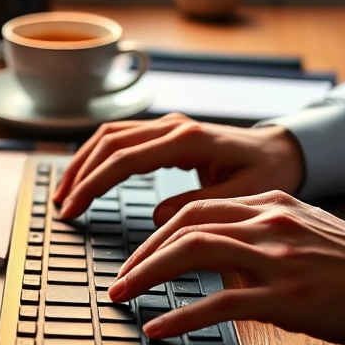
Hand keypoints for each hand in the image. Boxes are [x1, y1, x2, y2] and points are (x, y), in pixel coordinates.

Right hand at [53, 113, 304, 220]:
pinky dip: (98, 158)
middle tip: (62, 208)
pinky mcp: (165, 133)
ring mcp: (167, 126)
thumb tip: (159, 218)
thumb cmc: (267, 173)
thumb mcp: (242, 196)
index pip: (125, 159)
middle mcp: (173, 126)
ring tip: (65, 195)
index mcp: (189, 140)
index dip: (94, 186)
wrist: (282, 150)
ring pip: (109, 135)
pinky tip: (87, 179)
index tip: (73, 211)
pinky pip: (121, 138)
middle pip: (108, 142)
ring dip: (83, 163)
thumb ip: (199, 205)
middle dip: (79, 175)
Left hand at [107, 190, 344, 344]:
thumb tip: (215, 254)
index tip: (138, 255)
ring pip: (194, 253)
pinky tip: (160, 328)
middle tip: (119, 279)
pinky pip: (219, 303)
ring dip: (148, 276)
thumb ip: (257, 233)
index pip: (198, 208)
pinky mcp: (284, 296)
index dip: (158, 232)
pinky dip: (181, 316)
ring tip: (123, 296)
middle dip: (143, 254)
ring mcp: (274, 258)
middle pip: (185, 226)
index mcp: (269, 205)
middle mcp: (267, 223)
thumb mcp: (300, 230)